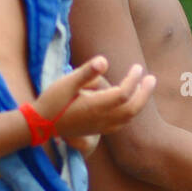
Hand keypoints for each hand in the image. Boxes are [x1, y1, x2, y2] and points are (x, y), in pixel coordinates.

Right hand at [34, 57, 156, 145]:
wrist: (39, 125)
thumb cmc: (52, 101)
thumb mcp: (66, 83)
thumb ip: (86, 72)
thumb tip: (104, 60)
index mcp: (95, 106)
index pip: (123, 94)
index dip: (133, 80)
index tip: (137, 67)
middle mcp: (101, 119)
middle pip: (132, 108)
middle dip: (144, 93)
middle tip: (152, 78)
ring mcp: (100, 127)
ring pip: (128, 118)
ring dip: (140, 102)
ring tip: (145, 87)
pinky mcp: (97, 130)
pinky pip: (121, 123)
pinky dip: (131, 112)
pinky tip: (131, 103)